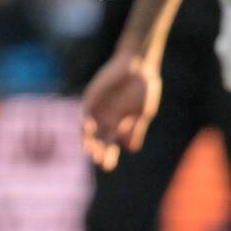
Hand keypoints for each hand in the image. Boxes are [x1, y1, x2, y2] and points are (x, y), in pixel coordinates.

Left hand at [81, 50, 161, 170]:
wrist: (139, 64)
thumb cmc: (145, 88)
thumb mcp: (144, 112)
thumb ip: (136, 129)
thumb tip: (130, 148)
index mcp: (120, 128)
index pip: (111, 147)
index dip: (108, 156)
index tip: (107, 166)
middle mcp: (107, 121)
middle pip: (99, 142)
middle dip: (98, 151)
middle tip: (99, 159)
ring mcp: (98, 110)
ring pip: (90, 131)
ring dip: (89, 140)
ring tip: (90, 149)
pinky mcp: (92, 98)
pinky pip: (86, 113)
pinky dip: (85, 122)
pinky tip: (87, 130)